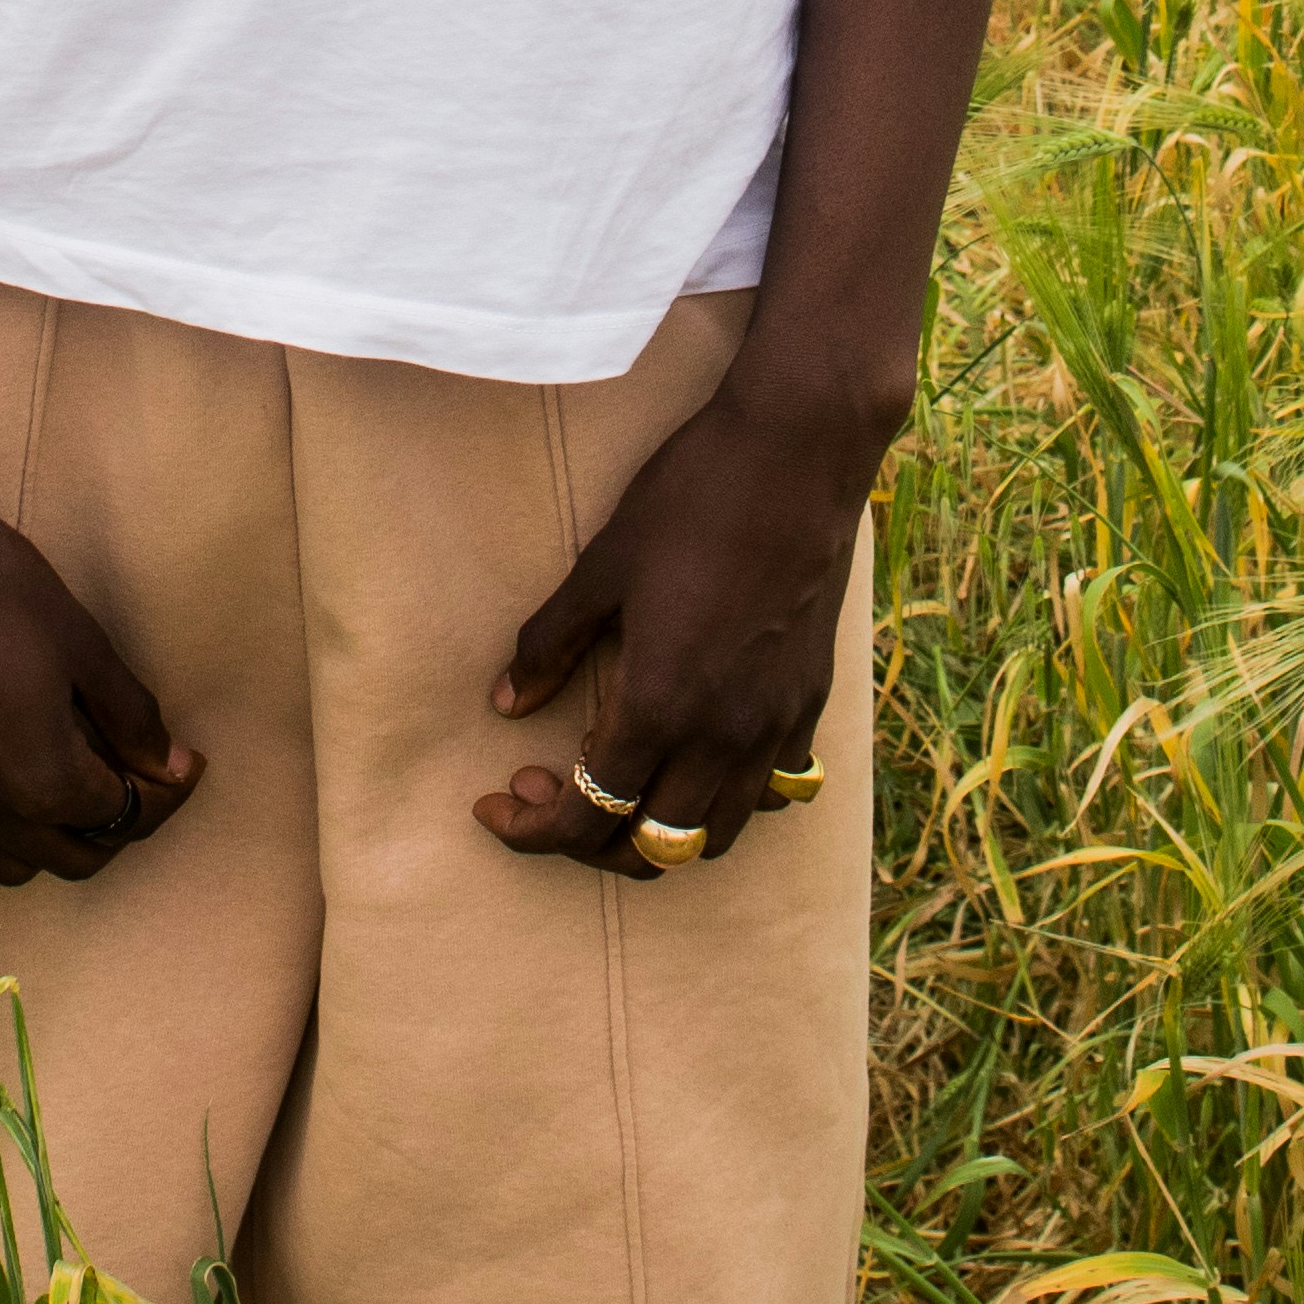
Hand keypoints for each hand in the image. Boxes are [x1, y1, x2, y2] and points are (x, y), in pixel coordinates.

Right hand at [0, 468, 201, 891]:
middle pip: (75, 859)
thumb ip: (131, 715)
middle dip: (119, 824)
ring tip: (70, 780)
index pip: (125, 818)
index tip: (185, 763)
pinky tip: (3, 771)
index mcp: (42, 782)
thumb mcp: (80, 642)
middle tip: (136, 773)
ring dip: (54, 837)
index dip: (166, 793)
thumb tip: (170, 763)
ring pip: (12, 862)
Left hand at [472, 346, 884, 874]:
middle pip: (652, 850)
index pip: (587, 816)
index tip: (494, 805)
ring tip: (622, 781)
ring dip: (658, 832)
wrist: (797, 454)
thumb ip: (550, 644)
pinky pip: (774, 789)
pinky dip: (726, 797)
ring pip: (719, 835)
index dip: (531, 829)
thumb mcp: (602, 566)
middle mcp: (722, 734)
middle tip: (546, 786)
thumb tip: (505, 703)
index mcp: (660, 704)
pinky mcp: (809, 700)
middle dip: (588, 842)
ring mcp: (774, 724)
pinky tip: (695, 753)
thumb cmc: (690, 498)